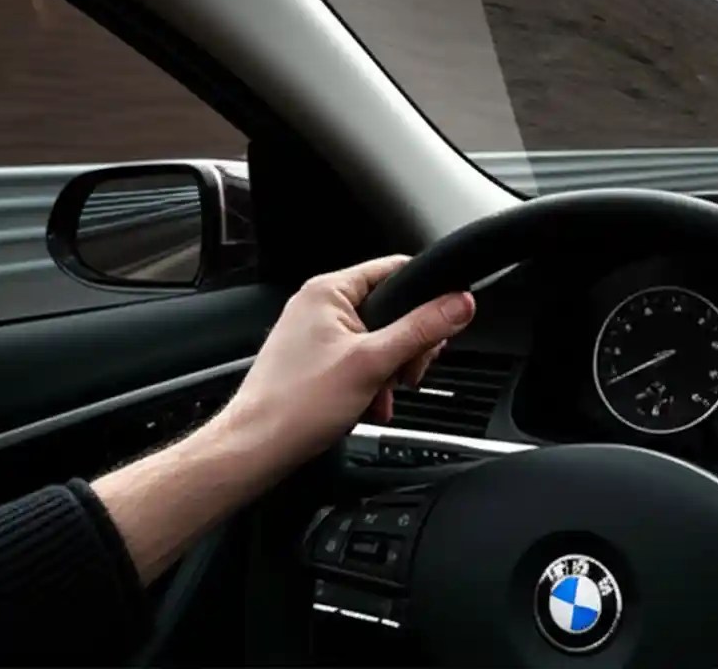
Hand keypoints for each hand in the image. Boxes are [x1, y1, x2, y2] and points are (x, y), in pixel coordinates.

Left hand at [216, 255, 475, 464]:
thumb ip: (422, 329)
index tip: (444, 323)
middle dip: (407, 346)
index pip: (395, 269)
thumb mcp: (374, 362)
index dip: (425, 296)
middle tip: (406, 372)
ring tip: (382, 394)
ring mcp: (315, 334)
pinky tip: (371, 403)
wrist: (257, 448)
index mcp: (329, 291)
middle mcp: (319, 306)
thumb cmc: (298, 404)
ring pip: (378, 340)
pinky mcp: (315, 360)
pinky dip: (372, 382)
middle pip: (391, 309)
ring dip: (390, 370)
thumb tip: (461, 303)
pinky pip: (360, 360)